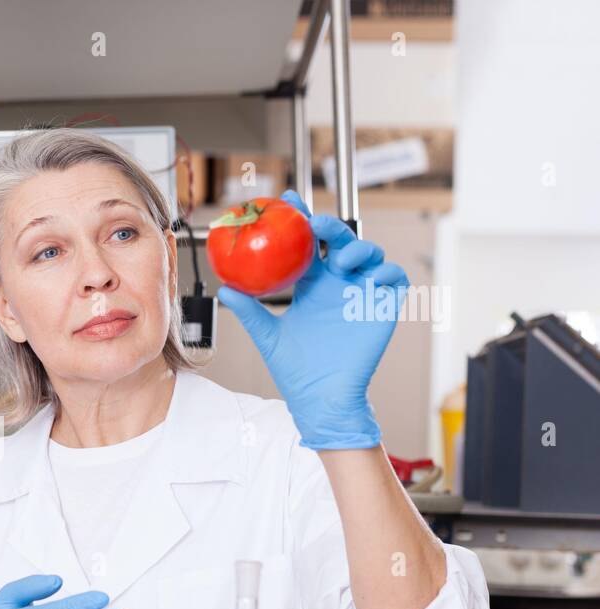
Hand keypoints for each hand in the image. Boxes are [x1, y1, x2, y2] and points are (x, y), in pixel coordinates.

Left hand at [217, 189, 409, 449]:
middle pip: (340, 240)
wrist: (320, 397)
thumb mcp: (267, 335)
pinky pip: (394, 278)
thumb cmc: (295, 369)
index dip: (300, 219)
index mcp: (312, 284)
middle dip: (330, 225)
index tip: (286, 200)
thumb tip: (225, 287)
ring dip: (357, 248)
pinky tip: (368, 280)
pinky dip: (386, 272)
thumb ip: (249, 310)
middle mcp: (338, 283)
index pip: (307, 243)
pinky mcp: (383, 307)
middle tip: (315, 224)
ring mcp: (362, 293)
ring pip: (370, 252)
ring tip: (338, 260)